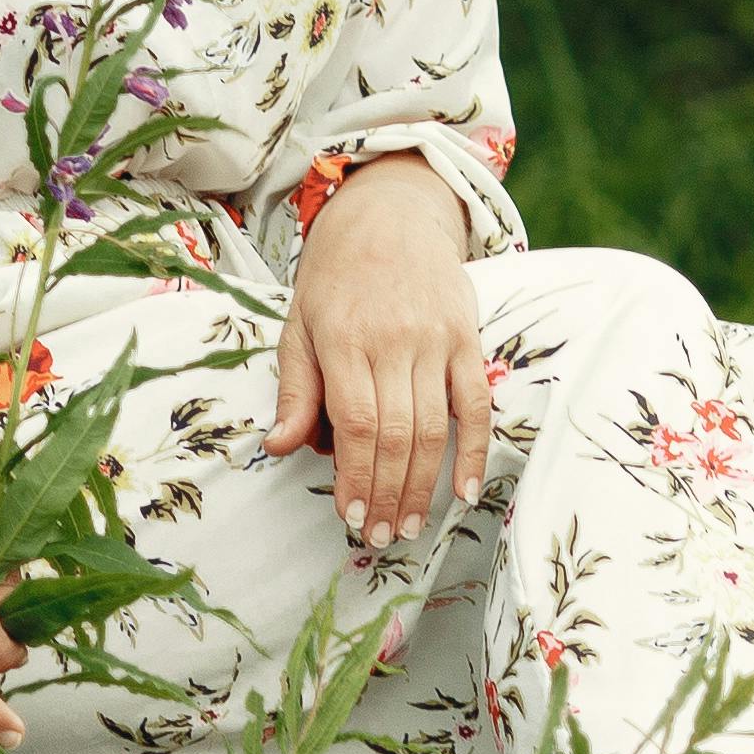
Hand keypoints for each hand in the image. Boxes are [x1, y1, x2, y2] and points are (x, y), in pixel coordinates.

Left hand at [266, 154, 486, 550]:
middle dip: (388, 494)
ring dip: (423, 485)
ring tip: (411, 525)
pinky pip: (476, 402)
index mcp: (345, 340)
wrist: (389, 217)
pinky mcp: (467, 338)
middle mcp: (394, 340)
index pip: (357, 424)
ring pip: (435, 426)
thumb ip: (295, 390)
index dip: (357, 477)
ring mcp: (436, 339)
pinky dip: (474, 449)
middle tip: (381, 536)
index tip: (352, 517)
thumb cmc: (335, 280)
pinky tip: (463, 490)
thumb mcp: (298, 327)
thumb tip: (277, 447)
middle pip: (397, 434)